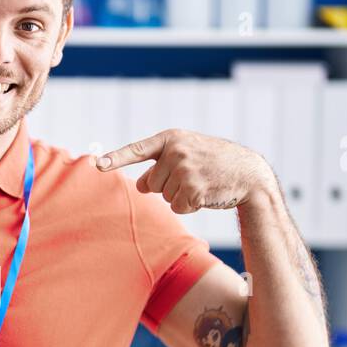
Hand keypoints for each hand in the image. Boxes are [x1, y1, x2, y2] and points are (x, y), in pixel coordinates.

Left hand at [96, 129, 274, 213]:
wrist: (248, 173)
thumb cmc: (214, 163)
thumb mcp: (186, 156)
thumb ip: (160, 166)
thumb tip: (139, 186)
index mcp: (171, 138)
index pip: (138, 150)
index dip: (116, 159)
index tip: (97, 165)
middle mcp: (176, 151)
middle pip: (150, 183)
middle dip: (167, 186)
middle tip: (192, 177)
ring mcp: (185, 169)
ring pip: (164, 197)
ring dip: (181, 196)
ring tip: (202, 183)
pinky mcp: (194, 188)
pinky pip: (178, 207)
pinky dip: (190, 206)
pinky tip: (206, 194)